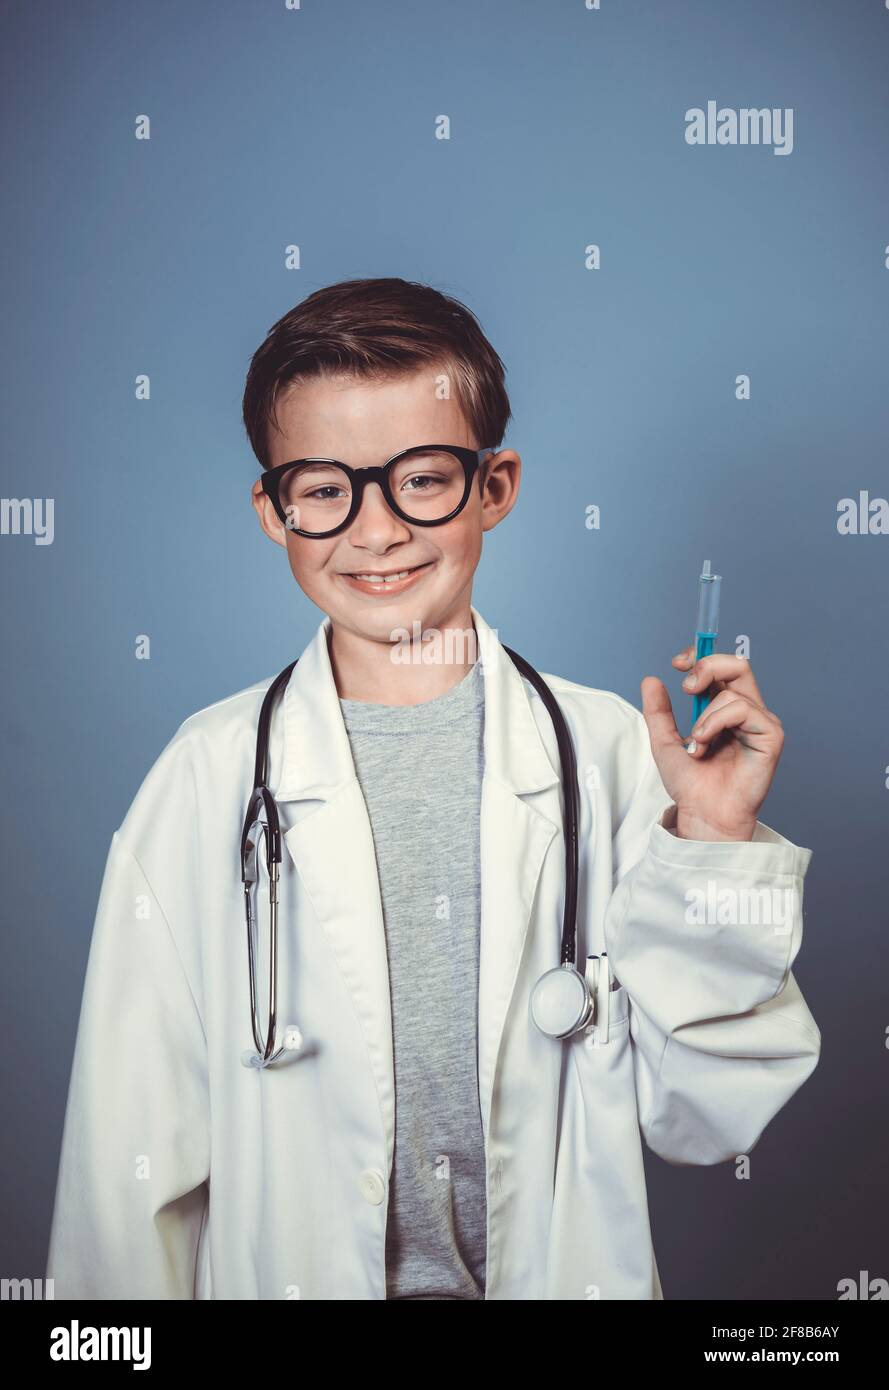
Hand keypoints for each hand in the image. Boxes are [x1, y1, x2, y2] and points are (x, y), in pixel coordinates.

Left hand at [639, 647, 784, 841]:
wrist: (702, 813)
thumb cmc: (691, 783)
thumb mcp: (663, 740)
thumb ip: (658, 711)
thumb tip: (651, 679)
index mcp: (724, 708)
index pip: (721, 667)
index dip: (702, 657)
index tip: (677, 663)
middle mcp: (745, 711)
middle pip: (737, 664)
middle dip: (707, 667)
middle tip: (687, 688)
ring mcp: (760, 722)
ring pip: (732, 692)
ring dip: (703, 717)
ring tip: (696, 744)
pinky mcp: (771, 735)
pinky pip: (743, 709)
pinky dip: (716, 722)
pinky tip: (705, 744)